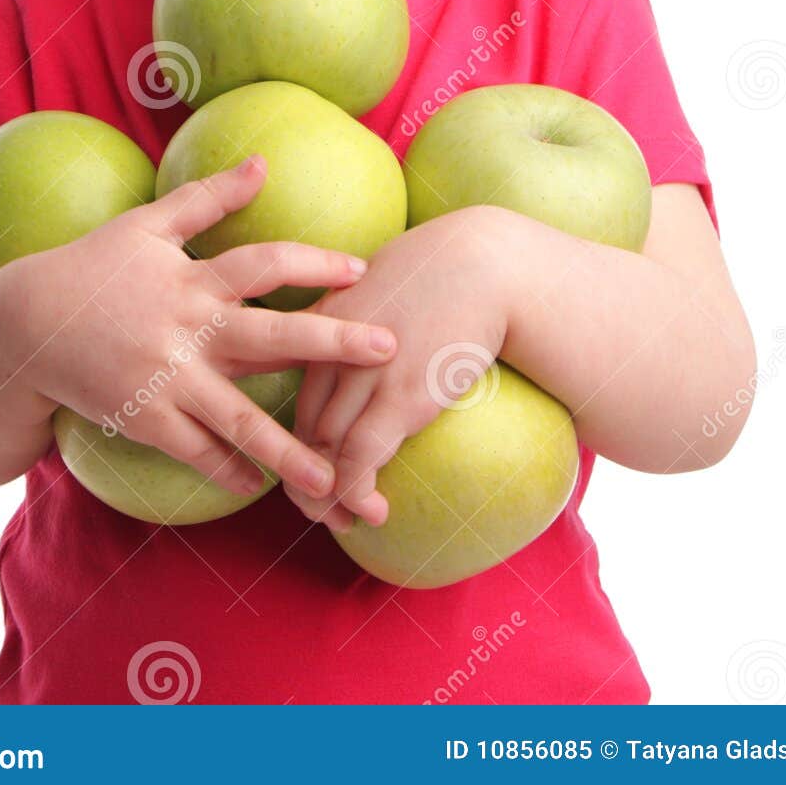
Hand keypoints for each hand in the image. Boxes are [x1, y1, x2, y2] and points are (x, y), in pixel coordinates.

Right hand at [0, 153, 398, 503]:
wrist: (26, 326)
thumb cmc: (93, 267)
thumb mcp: (148, 224)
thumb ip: (209, 197)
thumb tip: (262, 163)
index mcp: (194, 279)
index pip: (263, 265)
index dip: (312, 265)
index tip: (360, 270)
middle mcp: (189, 330)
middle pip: (271, 338)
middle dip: (331, 343)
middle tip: (386, 349)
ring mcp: (167, 379)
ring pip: (238, 417)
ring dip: (289, 448)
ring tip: (332, 476)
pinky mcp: (145, 418)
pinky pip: (195, 450)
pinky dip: (227, 469)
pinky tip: (260, 487)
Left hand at [283, 207, 507, 531]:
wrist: (487, 263)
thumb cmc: (443, 269)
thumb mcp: (381, 281)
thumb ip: (357, 314)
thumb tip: (360, 341)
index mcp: (324, 321)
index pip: (298, 395)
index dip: (301, 441)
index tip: (320, 469)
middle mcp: (332, 349)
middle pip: (302, 429)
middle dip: (308, 479)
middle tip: (327, 510)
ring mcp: (364, 375)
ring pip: (323, 452)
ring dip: (330, 498)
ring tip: (347, 521)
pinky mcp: (400, 397)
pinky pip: (360, 460)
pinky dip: (356, 493)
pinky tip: (374, 511)